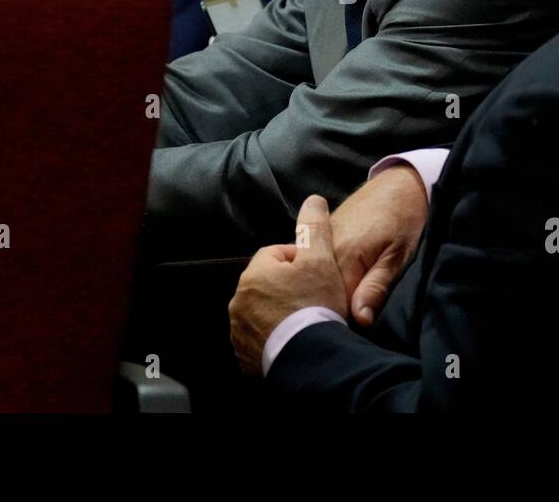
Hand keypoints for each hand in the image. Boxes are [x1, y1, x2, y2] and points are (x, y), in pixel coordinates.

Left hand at [229, 195, 348, 375]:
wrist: (311, 358)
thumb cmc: (314, 305)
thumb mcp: (320, 259)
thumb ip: (314, 227)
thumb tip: (312, 200)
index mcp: (253, 274)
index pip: (278, 256)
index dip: (302, 263)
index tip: (318, 276)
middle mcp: (239, 301)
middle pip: (270, 285)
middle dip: (290, 289)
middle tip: (314, 300)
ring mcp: (239, 331)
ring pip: (264, 312)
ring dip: (281, 314)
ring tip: (306, 322)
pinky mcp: (245, 356)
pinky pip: (260, 340)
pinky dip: (275, 338)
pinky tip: (295, 341)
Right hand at [330, 164, 428, 326]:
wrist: (400, 184)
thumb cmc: (405, 220)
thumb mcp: (398, 257)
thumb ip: (376, 288)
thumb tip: (360, 320)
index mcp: (344, 258)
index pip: (332, 305)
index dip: (344, 319)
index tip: (356, 325)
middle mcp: (325, 250)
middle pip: (320, 292)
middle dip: (332, 306)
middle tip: (356, 312)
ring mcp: (321, 241)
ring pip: (315, 278)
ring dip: (326, 291)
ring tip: (347, 294)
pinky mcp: (322, 235)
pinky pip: (315, 263)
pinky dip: (322, 275)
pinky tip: (332, 281)